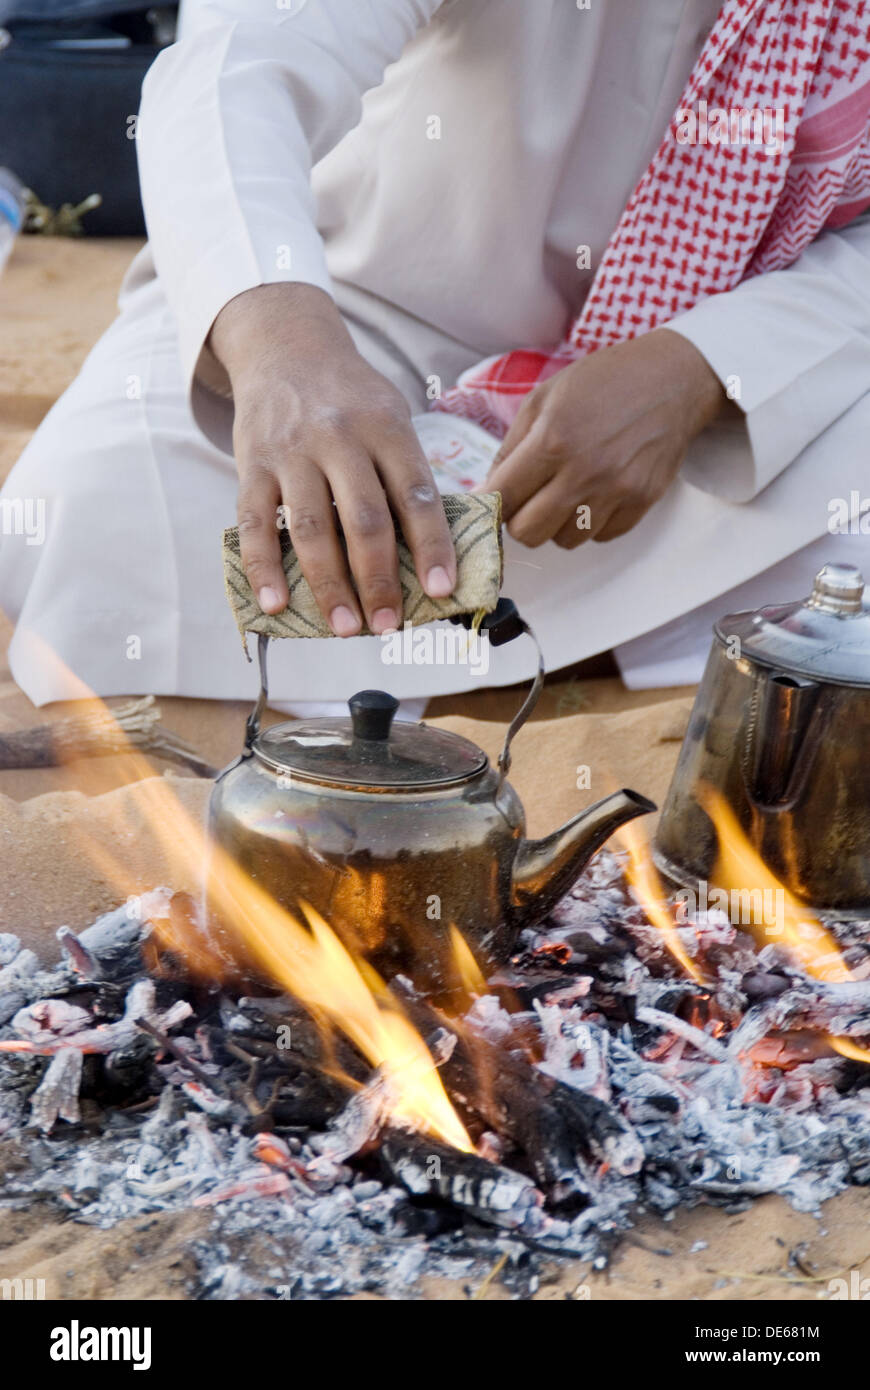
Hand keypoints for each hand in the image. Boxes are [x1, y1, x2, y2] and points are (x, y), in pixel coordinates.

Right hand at [209, 283, 455, 634]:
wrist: (285, 346)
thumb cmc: (352, 397)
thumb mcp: (391, 417)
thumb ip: (407, 474)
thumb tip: (430, 554)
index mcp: (387, 428)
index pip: (416, 495)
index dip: (432, 546)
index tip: (442, 590)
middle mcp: (341, 437)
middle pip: (365, 519)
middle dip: (379, 580)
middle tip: (388, 625)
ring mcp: (293, 452)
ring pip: (313, 528)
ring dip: (330, 585)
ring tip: (344, 627)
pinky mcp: (252, 464)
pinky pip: (255, 524)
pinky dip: (264, 568)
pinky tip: (276, 604)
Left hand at [483, 328, 726, 547]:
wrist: (672, 379)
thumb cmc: (602, 381)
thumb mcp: (544, 398)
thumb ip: (511, 448)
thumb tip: (488, 491)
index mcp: (552, 440)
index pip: (502, 498)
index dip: (491, 502)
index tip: (495, 499)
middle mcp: (583, 472)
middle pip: (529, 533)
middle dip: (522, 520)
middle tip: (530, 499)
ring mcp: (616, 491)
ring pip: (565, 541)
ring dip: (559, 523)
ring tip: (568, 492)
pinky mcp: (642, 501)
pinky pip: (601, 537)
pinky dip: (592, 523)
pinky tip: (596, 493)